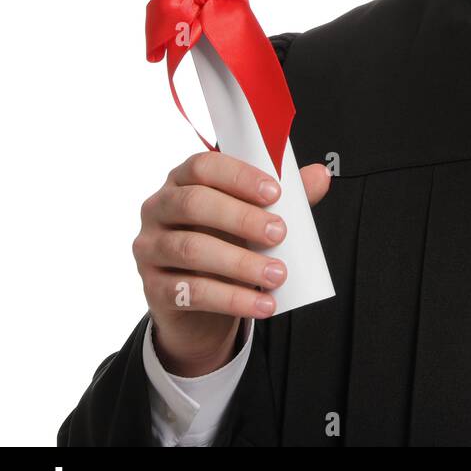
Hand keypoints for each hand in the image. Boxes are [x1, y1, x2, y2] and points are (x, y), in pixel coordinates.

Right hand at [133, 150, 330, 376]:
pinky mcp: (153, 288)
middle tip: (279, 233)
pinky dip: (231, 299)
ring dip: (240, 263)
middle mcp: (159, 209)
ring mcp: (151, 249)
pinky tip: (262, 303)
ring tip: (278, 274)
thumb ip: (287, 196)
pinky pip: (190, 291)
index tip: (275, 193)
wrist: (204, 302)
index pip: (204, 166)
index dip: (239, 176)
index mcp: (184, 180)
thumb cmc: (228, 242)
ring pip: (191, 249)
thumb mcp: (255, 216)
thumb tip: (320, 176)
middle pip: (194, 203)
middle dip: (242, 218)